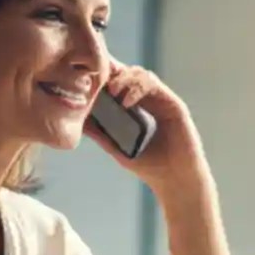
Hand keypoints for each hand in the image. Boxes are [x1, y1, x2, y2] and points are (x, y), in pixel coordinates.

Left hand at [84, 58, 210, 193]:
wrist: (176, 181)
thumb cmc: (151, 168)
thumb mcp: (118, 149)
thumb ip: (101, 134)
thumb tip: (79, 122)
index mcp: (140, 108)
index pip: (122, 83)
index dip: (107, 77)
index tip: (90, 80)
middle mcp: (153, 101)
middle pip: (131, 73)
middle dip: (114, 72)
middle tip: (99, 81)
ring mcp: (164, 101)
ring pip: (142, 75)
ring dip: (125, 78)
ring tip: (112, 91)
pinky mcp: (175, 105)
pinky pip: (155, 87)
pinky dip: (138, 89)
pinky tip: (126, 102)